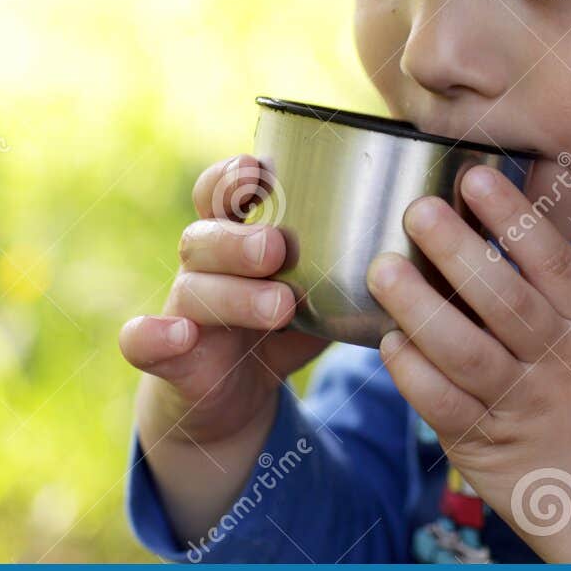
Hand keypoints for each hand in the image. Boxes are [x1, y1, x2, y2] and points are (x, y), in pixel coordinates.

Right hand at [122, 154, 327, 448]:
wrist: (230, 401)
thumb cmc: (282, 328)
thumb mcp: (321, 295)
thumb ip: (356, 267)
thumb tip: (428, 235)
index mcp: (236, 238)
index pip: (220, 193)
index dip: (230, 177)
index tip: (256, 169)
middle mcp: (204, 265)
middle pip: (206, 236)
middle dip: (241, 239)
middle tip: (278, 246)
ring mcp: (181, 309)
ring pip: (192, 290)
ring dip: (234, 294)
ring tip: (279, 305)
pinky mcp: (166, 356)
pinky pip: (142, 340)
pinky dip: (153, 336)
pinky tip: (179, 335)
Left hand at [366, 164, 570, 561]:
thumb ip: (556, 296)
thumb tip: (490, 228)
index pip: (555, 261)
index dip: (514, 216)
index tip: (475, 177)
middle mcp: (560, 362)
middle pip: (504, 299)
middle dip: (457, 250)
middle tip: (415, 209)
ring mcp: (523, 406)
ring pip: (464, 351)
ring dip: (418, 307)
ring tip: (383, 269)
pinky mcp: (488, 447)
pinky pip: (443, 405)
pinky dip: (413, 372)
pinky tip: (391, 342)